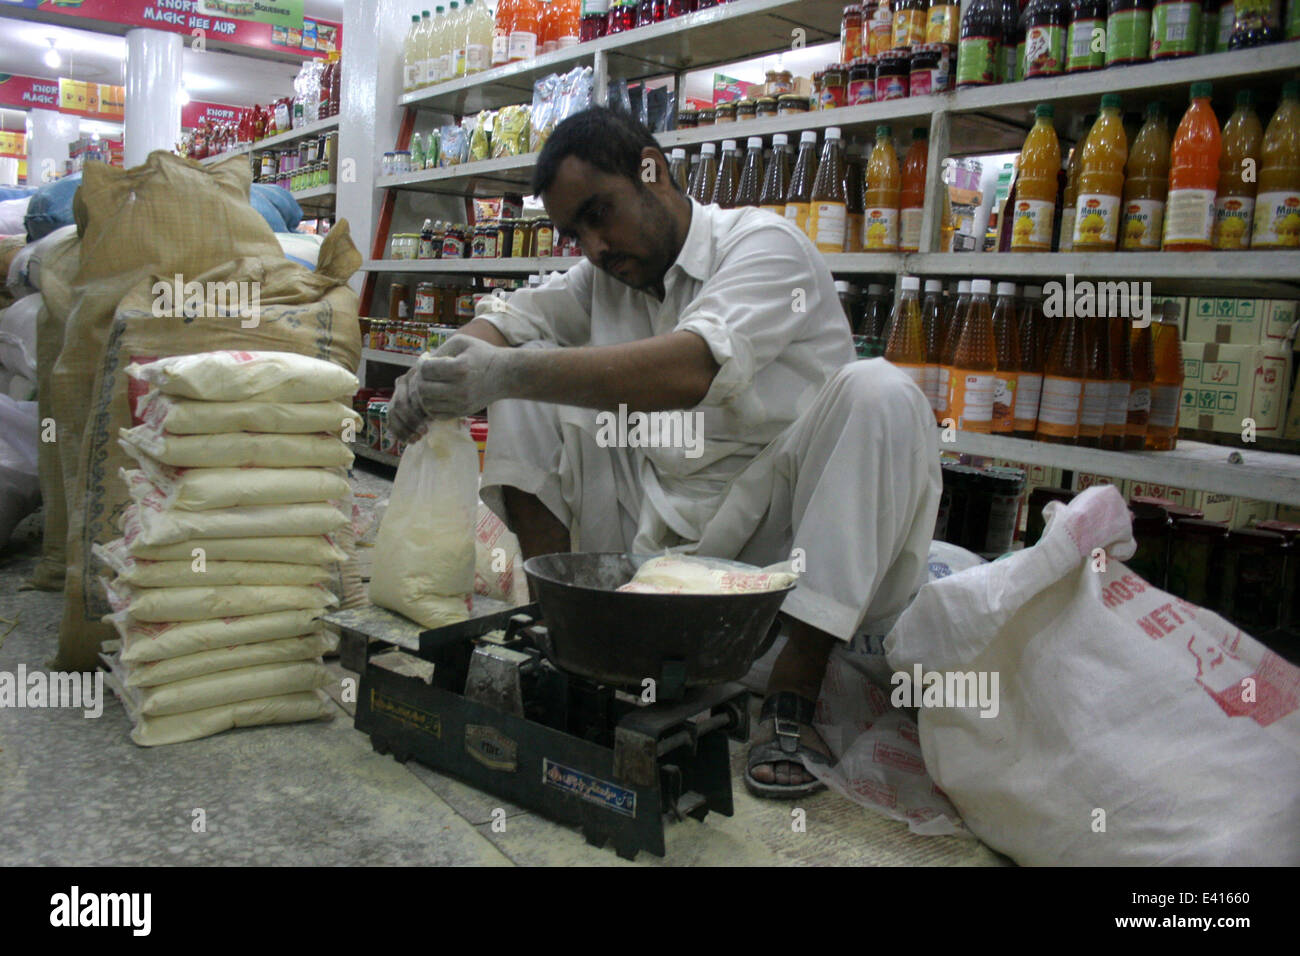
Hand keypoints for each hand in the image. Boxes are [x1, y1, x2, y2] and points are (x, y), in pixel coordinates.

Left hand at [387, 335, 510, 441]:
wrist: (505, 375)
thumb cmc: (482, 354)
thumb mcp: (462, 342)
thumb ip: (440, 350)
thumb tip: (421, 363)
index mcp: (460, 368)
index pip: (426, 369)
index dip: (423, 364)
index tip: (428, 361)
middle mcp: (461, 388)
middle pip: (423, 389)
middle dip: (420, 380)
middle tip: (427, 374)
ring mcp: (462, 403)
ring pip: (427, 404)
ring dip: (424, 394)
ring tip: (431, 384)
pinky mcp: (463, 412)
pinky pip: (436, 414)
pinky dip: (431, 405)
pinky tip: (437, 395)